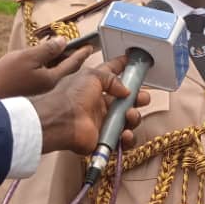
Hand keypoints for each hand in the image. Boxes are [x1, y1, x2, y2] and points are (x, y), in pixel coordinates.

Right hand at [0, 37, 91, 98]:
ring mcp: (41, 91)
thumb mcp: (27, 57)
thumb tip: (63, 42)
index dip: (81, 53)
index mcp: (53, 78)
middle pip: (64, 69)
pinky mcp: (31, 93)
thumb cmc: (6, 79)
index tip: (90, 47)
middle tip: (71, 45)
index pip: (73, 63)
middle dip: (68, 56)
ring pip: (54, 72)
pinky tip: (38, 61)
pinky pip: (43, 76)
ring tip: (53, 49)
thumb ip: (47, 49)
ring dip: (55, 61)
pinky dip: (45, 67)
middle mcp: (50, 87)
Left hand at [31, 56, 148, 155]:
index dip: (123, 68)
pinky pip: (123, 141)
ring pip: (128, 120)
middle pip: (126, 101)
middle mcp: (100, 105)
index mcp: (95, 88)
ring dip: (134, 116)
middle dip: (138, 98)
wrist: (61, 120)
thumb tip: (126, 90)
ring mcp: (103, 123)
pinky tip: (125, 133)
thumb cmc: (71, 95)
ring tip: (130, 114)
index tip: (133, 62)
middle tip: (143, 97)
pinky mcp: (104, 139)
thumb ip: (112, 78)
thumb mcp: (91, 75)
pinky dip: (128, 138)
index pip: (113, 76)